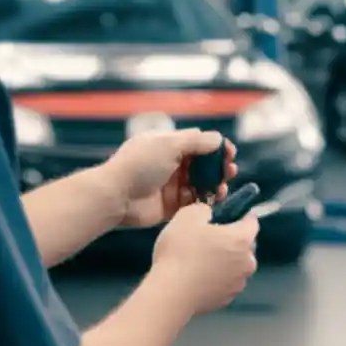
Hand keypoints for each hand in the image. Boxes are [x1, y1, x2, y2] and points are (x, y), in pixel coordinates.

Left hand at [96, 128, 237, 228]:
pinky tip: (211, 200)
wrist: (116, 196)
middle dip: (219, 168)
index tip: (230, 153)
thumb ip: (196, 141)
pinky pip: (193, 203)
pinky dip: (204, 201)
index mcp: (169, 145)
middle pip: (203, 165)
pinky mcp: (171, 206)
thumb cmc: (139, 165)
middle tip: (230, 172)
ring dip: (215, 185)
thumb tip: (218, 139)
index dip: (216, 148)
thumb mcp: (169, 144)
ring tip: (222, 189)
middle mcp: (171, 164)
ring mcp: (171, 186)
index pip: (199, 143)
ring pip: (201, 184)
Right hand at [151, 204, 259, 315]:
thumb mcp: (187, 216)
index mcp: (242, 240)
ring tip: (203, 261)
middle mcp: (247, 263)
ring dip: (226, 261)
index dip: (241, 216)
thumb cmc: (181, 251)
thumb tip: (209, 214)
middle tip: (210, 238)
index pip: (252, 222)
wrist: (171, 294)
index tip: (228, 214)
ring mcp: (238, 284)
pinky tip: (200, 278)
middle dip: (233, 240)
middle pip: (246, 246)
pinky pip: (226, 283)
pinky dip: (218, 279)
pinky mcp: (226, 300)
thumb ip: (204, 210)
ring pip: (237, 266)